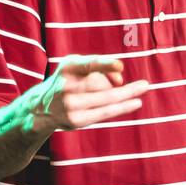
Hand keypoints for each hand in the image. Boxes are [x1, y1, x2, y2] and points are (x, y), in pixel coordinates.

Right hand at [23, 56, 148, 134]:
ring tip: (143, 89)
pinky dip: (122, 107)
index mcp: (67, 68)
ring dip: (127, 96)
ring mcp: (70, 105)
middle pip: (102, 86)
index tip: (120, 65)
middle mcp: (67, 86)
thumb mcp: (76, 66)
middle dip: (125, 87)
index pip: (88, 64)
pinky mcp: (75, 120)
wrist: (40, 108)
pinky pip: (104, 113)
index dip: (104, 64)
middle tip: (145, 85)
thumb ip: (98, 67)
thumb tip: (120, 80)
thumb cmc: (66, 81)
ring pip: (106, 99)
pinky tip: (134, 103)